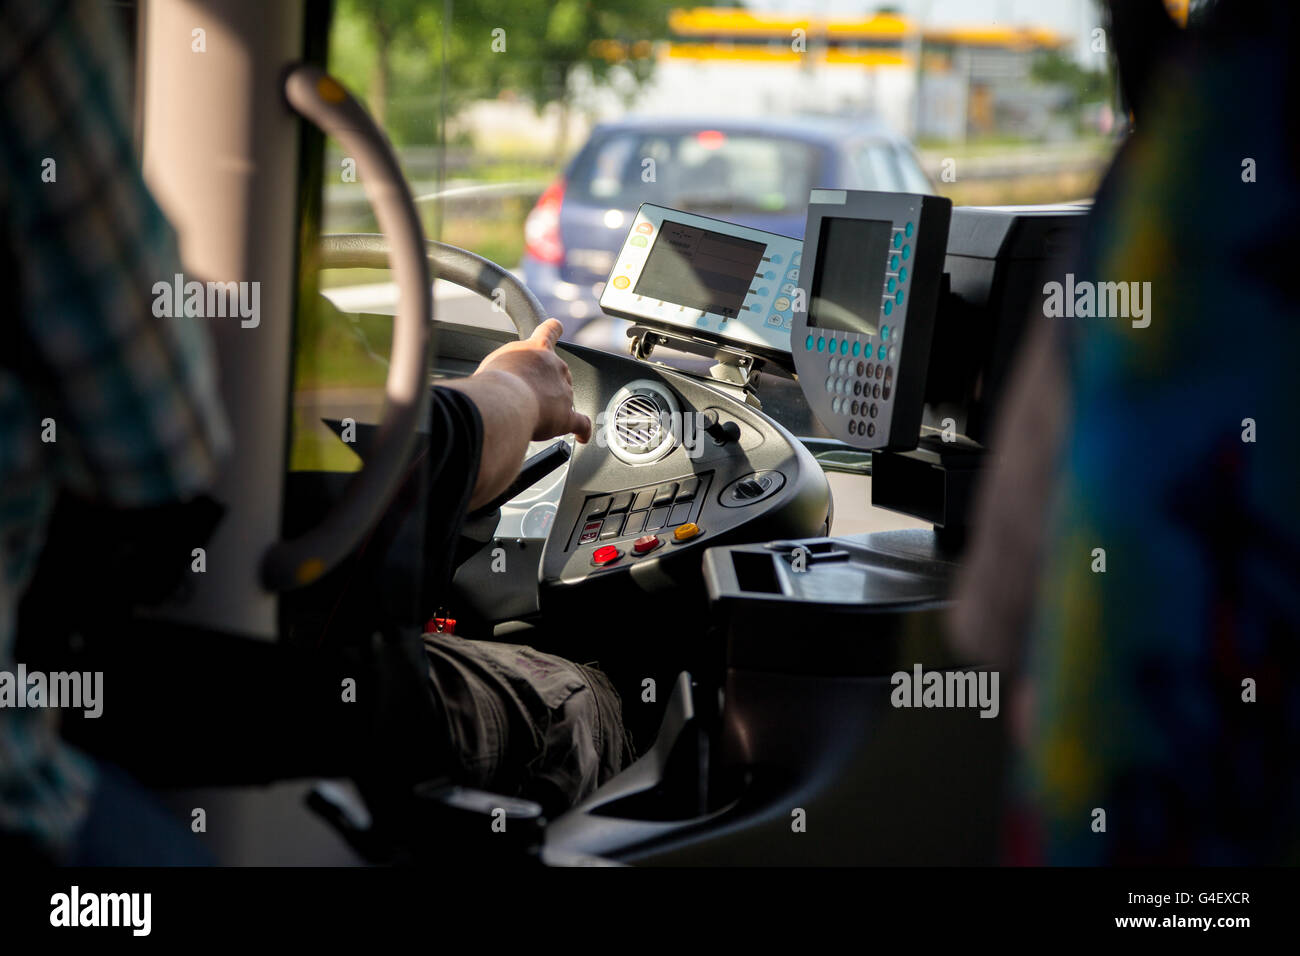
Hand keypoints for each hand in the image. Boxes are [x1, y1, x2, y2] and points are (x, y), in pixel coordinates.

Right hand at [474, 318, 591, 442]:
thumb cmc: (494, 383)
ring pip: (564, 399)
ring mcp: (564, 391)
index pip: (548, 332)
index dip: (553, 329)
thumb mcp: (497, 362)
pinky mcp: (567, 415)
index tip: (557, 327)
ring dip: (554, 408)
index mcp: (536, 349)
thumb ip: (508, 365)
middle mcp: (555, 366)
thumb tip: (504, 377)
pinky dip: (582, 431)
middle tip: (527, 395)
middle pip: (558, 373)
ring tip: (533, 417)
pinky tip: (581, 436)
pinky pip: (581, 423)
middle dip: (547, 384)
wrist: (503, 402)